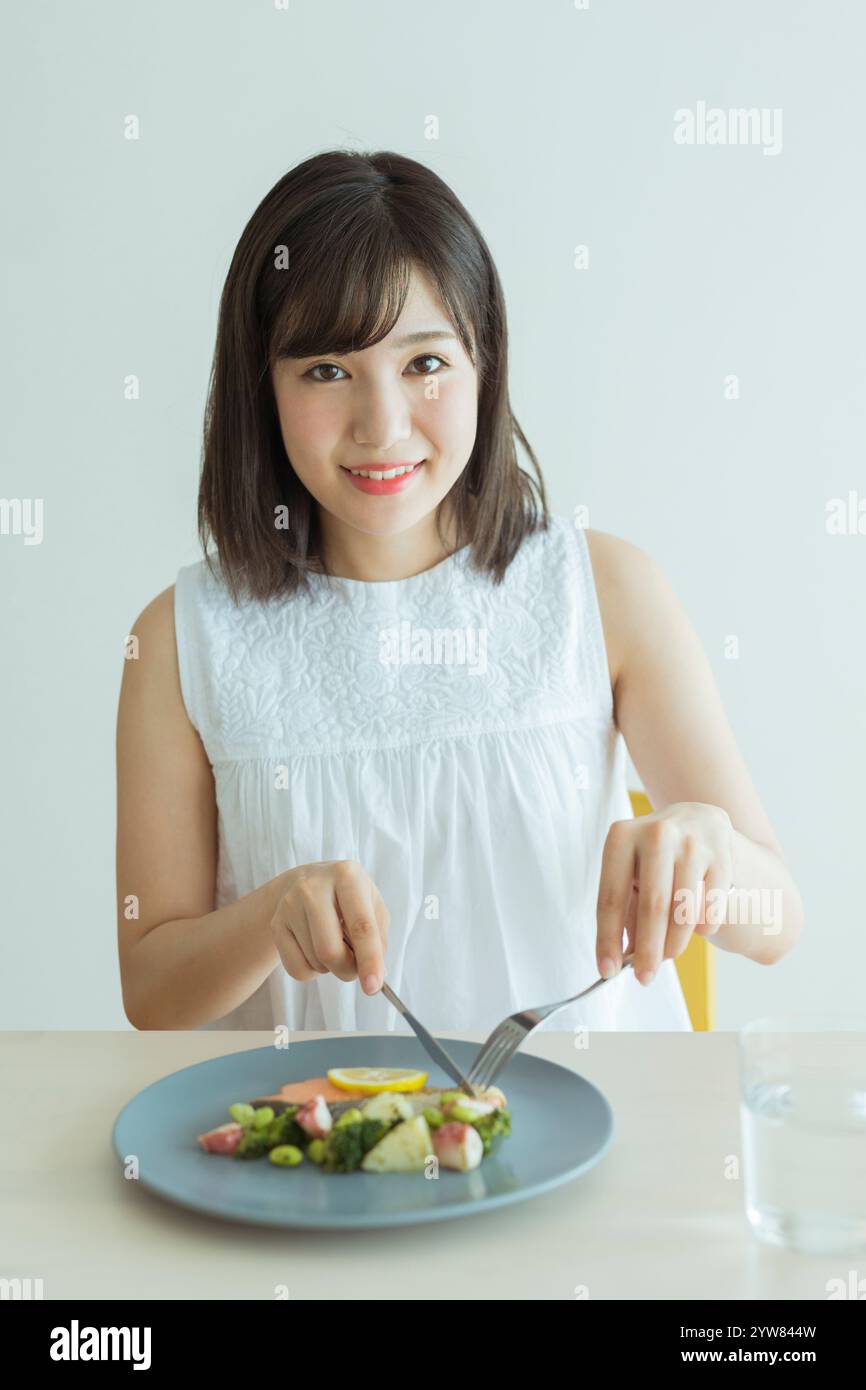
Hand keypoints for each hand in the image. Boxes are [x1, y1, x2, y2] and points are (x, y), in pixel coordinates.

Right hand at [271, 860, 389, 994]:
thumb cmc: (348, 898)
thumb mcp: (372, 906)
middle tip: (354, 966)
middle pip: (330, 950)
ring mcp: (290, 904)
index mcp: (347, 877)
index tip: (373, 987)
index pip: (361, 926)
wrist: (309, 881)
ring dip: (331, 967)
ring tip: (333, 944)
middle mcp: (314, 887)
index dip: (369, 960)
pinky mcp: (276, 923)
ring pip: (315, 962)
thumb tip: (375, 975)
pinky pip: (296, 969)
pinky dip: (312, 971)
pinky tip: (315, 949)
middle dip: (347, 970)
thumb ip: (379, 939)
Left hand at [596, 802, 733, 985]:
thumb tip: (620, 960)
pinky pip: (712, 903)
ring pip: (685, 907)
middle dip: (648, 949)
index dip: (608, 939)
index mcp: (621, 836)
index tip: (608, 970)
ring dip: (675, 942)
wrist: (696, 818)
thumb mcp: (631, 873)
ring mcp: (692, 839)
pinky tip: (696, 929)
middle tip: (644, 977)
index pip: (611, 897)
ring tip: (669, 954)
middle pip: (652, 905)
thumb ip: (626, 913)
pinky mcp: (722, 849)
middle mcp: (656, 832)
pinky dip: (702, 926)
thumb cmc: (654, 856)